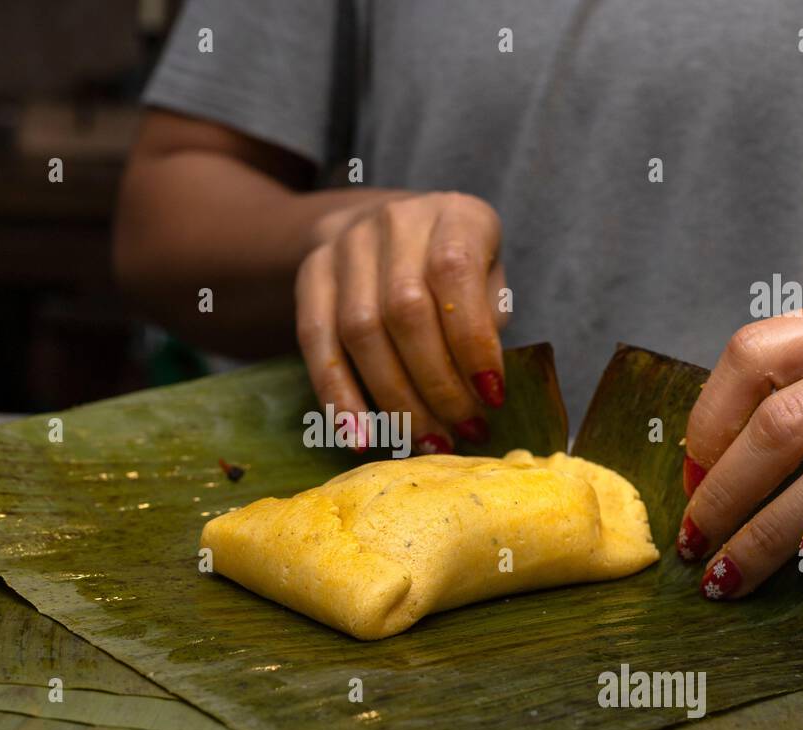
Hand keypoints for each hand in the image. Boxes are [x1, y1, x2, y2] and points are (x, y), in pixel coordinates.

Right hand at [295, 191, 508, 453]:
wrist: (381, 226)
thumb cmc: (451, 267)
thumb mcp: (488, 277)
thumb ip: (487, 320)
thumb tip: (480, 389)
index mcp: (453, 214)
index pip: (456, 273)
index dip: (472, 341)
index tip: (492, 396)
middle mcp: (395, 221)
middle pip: (405, 311)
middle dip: (435, 384)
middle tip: (459, 432)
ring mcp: (345, 245)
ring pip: (360, 332)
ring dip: (392, 400)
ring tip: (423, 441)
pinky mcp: (311, 275)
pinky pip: (317, 342)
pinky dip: (338, 396)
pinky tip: (360, 436)